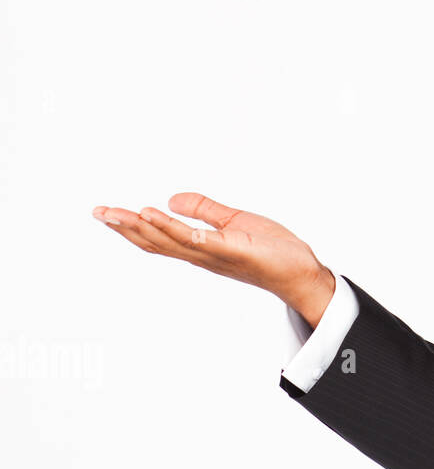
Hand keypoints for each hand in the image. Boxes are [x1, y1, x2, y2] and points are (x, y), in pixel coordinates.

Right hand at [91, 193, 335, 326]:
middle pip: (155, 241)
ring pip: (169, 240)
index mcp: (201, 247)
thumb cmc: (273, 250)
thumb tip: (172, 198)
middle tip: (98, 212)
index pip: (159, 238)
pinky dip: (172, 225)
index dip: (131, 227)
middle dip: (124, 227)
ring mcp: (214, 254)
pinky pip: (195, 238)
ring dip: (140, 226)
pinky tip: (154, 212)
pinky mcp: (230, 250)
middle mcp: (201, 254)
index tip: (107, 213)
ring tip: (115, 212)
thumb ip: (205, 210)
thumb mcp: (234, 221)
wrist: (301, 271)